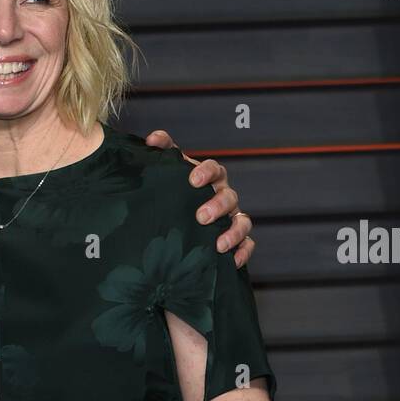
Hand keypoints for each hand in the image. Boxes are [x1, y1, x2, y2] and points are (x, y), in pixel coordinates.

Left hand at [145, 129, 254, 267]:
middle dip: (218, 206)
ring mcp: (231, 218)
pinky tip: (233, 261)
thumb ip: (161, 152)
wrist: (172, 223)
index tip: (193, 180)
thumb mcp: (166, 172)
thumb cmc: (173, 193)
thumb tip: (152, 138)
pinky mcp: (235, 240)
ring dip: (233, 231)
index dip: (206, 172)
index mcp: (208, 179)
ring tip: (219, 244)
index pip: (213, 169)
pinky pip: (247, 245)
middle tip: (201, 217)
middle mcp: (222, 196)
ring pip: (242, 221)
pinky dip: (244, 252)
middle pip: (229, 196)